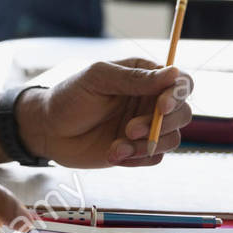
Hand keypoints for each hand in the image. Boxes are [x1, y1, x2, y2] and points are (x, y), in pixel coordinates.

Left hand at [15, 59, 193, 167]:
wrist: (49, 130)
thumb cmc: (70, 96)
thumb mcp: (98, 79)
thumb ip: (134, 78)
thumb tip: (173, 73)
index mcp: (145, 77)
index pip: (181, 82)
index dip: (178, 95)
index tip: (161, 107)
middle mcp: (150, 102)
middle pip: (183, 114)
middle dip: (161, 125)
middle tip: (130, 130)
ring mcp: (146, 127)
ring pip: (172, 139)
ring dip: (146, 145)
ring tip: (116, 146)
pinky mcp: (138, 150)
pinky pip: (154, 158)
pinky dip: (137, 158)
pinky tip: (113, 154)